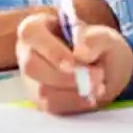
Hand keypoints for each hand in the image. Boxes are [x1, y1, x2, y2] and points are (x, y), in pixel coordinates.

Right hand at [15, 13, 132, 114]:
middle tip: (96, 76)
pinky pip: (51, 105)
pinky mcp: (39, 99)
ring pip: (41, 89)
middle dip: (65, 76)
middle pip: (31, 66)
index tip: (73, 63)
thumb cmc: (97, 45)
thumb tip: (81, 53)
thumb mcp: (105, 35)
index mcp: (37, 27)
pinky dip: (75, 102)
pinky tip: (91, 97)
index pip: (31, 33)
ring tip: (99, 84)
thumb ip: (96, 39)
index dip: (50, 49)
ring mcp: (31, 78)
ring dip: (74, 90)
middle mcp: (27, 52)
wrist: (104, 69)